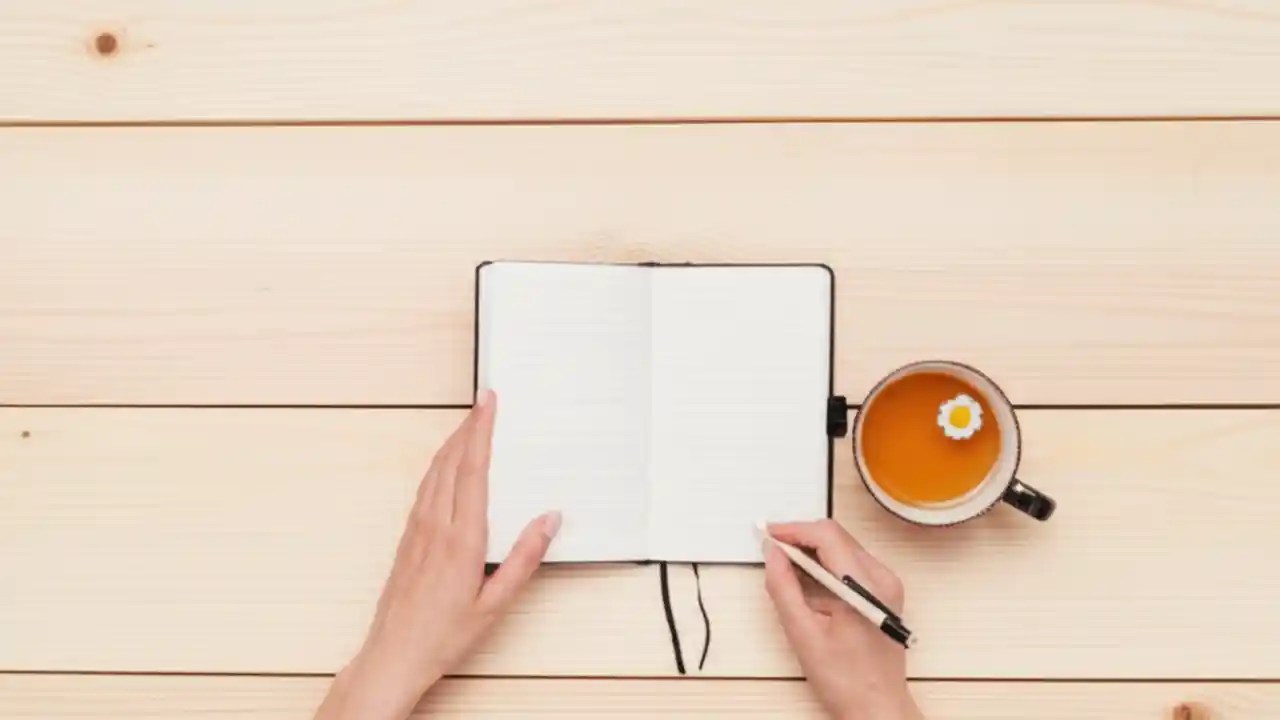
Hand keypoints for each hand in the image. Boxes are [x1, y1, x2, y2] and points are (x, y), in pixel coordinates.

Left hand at [315, 391, 560, 719]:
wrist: (394, 654)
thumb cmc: (443, 634)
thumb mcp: (496, 602)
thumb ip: (525, 558)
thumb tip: (549, 520)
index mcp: (461, 538)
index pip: (473, 470)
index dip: (482, 431)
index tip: (489, 404)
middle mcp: (435, 526)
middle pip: (453, 461)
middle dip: (469, 426)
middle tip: (484, 400)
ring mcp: (417, 530)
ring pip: (435, 472)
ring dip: (453, 441)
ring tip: (469, 422)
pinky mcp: (407, 537)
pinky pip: (425, 488)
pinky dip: (439, 465)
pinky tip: (445, 464)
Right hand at [763, 520, 922, 719]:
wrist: (877, 708)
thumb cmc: (843, 679)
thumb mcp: (803, 634)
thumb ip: (784, 588)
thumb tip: (772, 553)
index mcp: (865, 586)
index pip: (827, 536)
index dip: (794, 530)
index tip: (768, 535)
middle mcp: (882, 578)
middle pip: (837, 537)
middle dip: (801, 538)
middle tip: (771, 549)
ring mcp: (887, 585)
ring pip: (844, 548)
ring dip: (813, 551)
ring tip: (784, 566)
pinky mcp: (884, 594)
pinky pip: (852, 565)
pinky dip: (827, 565)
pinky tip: (807, 581)